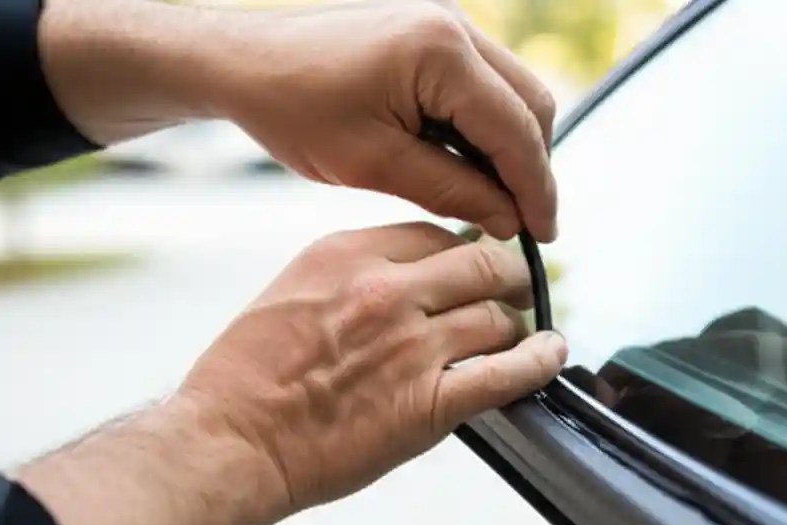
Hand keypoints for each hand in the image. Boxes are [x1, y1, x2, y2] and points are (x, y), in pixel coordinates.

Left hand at [40, 0, 556, 239]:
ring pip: (513, 96)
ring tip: (491, 204)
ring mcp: (446, 26)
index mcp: (442, 53)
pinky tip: (465, 169)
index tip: (543, 237)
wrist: (243, 64)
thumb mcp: (373, 165)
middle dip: (531, 168)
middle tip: (520, 224)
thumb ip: (450, 192)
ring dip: (509, 150)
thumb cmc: (292, 107)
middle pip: (531, 106)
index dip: (537, 191)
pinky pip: (482, 87)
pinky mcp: (431, 36)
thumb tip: (508, 219)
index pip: (518, 131)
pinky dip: (483, 130)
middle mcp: (455, 28)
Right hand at [178, 223, 566, 511]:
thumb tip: (398, 279)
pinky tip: (550, 355)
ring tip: (522, 331)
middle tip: (515, 286)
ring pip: (499, 314)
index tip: (471, 263)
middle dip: (505, 273)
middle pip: (481, 261)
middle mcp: (387, 291)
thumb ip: (349, 278)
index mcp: (347, 255)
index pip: (434, 234)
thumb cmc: (245, 379)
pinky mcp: (431, 403)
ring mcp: (414, 347)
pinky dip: (539, 361)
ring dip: (517, 323)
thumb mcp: (290, 293)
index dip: (462, 248)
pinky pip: (508, 372)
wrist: (230, 442)